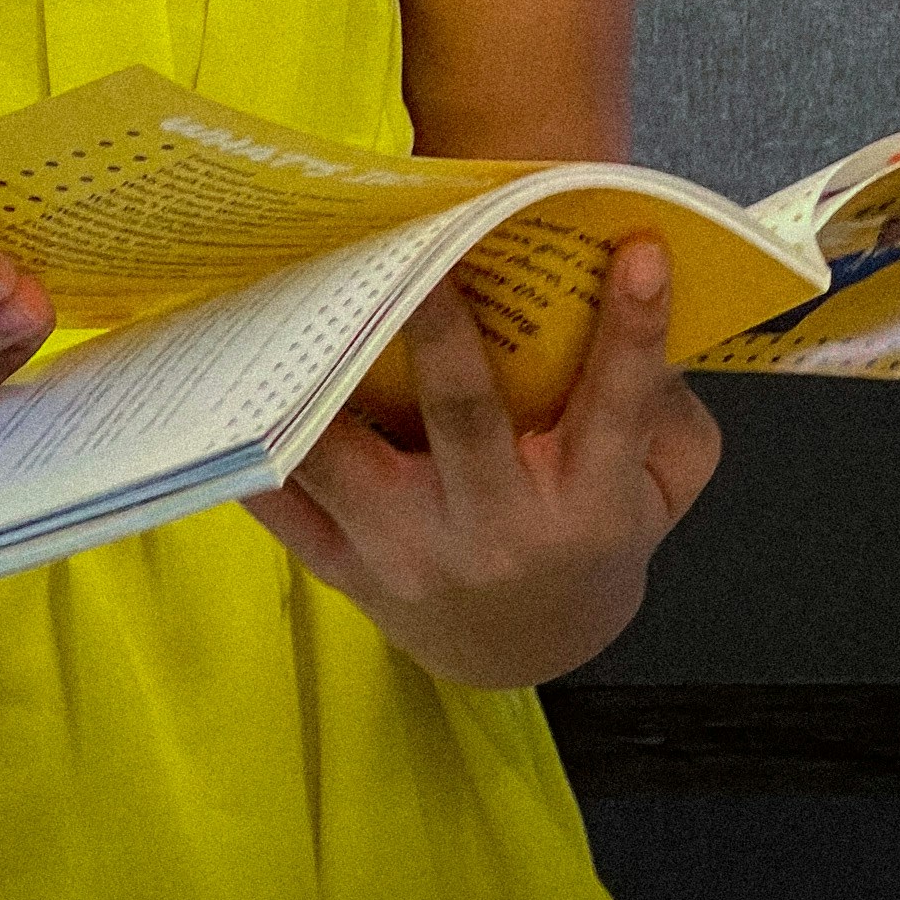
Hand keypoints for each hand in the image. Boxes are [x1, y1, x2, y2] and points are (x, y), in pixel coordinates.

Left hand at [240, 240, 720, 686]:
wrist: (525, 650)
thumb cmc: (595, 534)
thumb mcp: (663, 489)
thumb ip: (666, 409)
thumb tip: (636, 298)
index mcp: (587, 506)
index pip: (617, 409)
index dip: (632, 330)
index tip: (637, 249)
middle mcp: (496, 529)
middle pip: (464, 419)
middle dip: (440, 334)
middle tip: (422, 250)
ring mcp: (411, 552)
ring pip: (351, 461)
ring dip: (319, 381)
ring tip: (295, 294)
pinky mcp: (347, 569)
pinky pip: (287, 510)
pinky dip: (254, 454)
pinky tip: (233, 385)